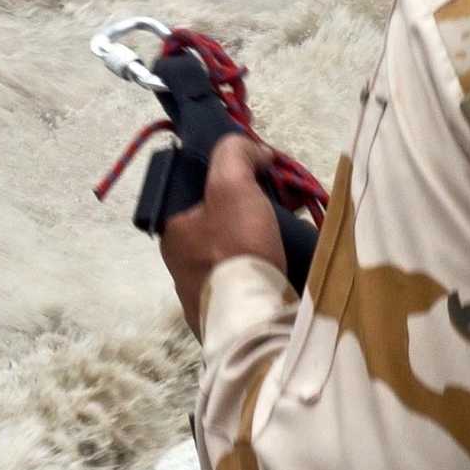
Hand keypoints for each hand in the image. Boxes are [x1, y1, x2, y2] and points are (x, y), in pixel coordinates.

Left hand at [160, 134, 286, 338]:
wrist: (252, 319)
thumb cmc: (235, 248)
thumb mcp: (232, 185)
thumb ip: (235, 154)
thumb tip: (254, 150)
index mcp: (172, 230)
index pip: (200, 189)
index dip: (233, 175)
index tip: (264, 173)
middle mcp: (181, 261)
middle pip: (223, 218)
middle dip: (255, 205)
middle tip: (287, 202)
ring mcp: (203, 290)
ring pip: (239, 246)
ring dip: (266, 234)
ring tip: (297, 227)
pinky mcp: (228, 311)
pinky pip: (250, 274)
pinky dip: (270, 261)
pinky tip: (292, 258)